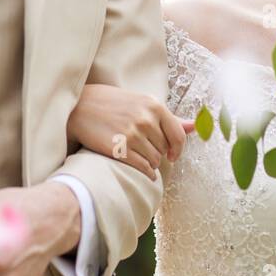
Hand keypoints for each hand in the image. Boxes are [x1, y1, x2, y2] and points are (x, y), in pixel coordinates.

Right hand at [66, 83, 196, 179]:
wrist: (80, 107)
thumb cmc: (113, 104)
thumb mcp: (142, 103)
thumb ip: (169, 118)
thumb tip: (195, 127)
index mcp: (154, 105)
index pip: (178, 135)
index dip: (178, 149)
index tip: (172, 155)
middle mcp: (145, 119)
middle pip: (164, 149)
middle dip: (158, 153)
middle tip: (144, 150)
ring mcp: (132, 134)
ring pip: (154, 160)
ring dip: (150, 163)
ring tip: (138, 156)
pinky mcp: (120, 149)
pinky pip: (143, 167)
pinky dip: (146, 172)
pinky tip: (142, 170)